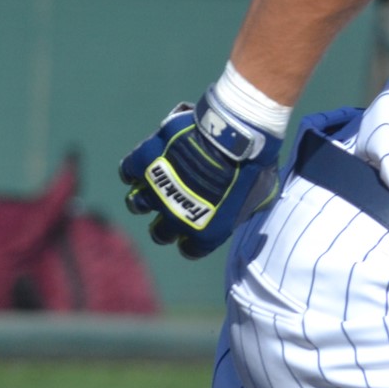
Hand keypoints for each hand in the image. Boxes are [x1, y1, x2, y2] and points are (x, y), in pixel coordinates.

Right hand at [119, 87, 283, 258]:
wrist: (234, 137)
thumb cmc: (253, 167)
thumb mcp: (260, 196)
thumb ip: (246, 207)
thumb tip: (247, 206)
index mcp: (204, 233)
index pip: (189, 250)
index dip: (191, 240)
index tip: (196, 227)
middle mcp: (175, 218)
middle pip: (160, 234)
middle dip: (165, 224)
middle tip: (173, 207)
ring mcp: (156, 190)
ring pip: (136, 204)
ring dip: (143, 198)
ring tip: (154, 186)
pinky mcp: (144, 161)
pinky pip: (128, 170)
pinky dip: (133, 169)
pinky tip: (143, 164)